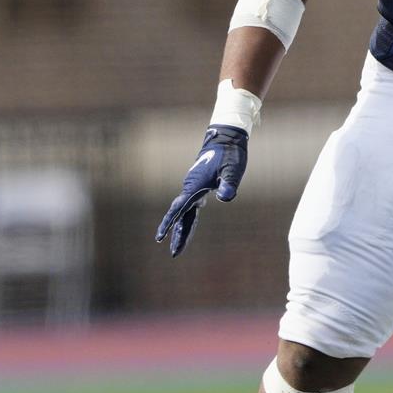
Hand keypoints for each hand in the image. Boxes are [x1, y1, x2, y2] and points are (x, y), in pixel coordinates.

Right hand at [155, 125, 248, 256]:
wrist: (226, 139)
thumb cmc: (230, 154)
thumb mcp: (233, 170)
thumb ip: (228, 184)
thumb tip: (224, 197)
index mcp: (195, 186)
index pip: (179, 208)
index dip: (169, 223)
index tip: (159, 237)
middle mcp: (191, 188)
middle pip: (180, 215)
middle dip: (176, 235)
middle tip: (174, 254)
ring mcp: (194, 188)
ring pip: (184, 213)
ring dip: (181, 230)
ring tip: (177, 249)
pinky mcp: (199, 188)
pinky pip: (191, 208)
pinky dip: (188, 220)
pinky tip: (187, 229)